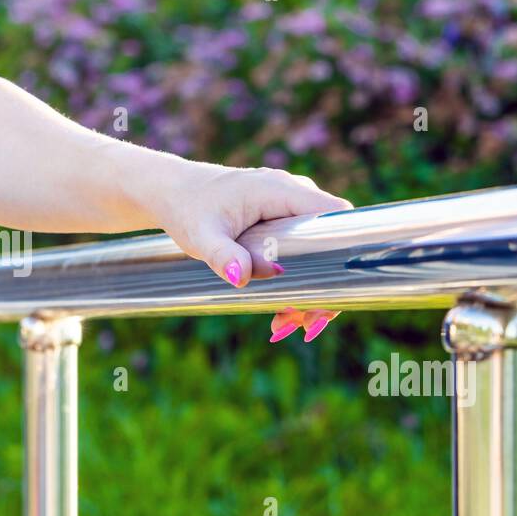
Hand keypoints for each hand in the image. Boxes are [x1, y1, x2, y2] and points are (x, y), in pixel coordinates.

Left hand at [152, 162, 350, 341]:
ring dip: (309, 290)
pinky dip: (297, 281)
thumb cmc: (185, 208)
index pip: (337, 215)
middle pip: (331, 242)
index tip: (331, 295)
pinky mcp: (282, 219)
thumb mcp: (200, 235)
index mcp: (281, 190)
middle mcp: (293, 194)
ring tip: (284, 325)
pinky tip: (281, 312)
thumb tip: (242, 277)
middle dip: (323, 287)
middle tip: (305, 325)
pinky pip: (304, 251)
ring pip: (319, 251)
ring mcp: (290, 206)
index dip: (345, 252)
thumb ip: (222, 255)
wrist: (171, 192)